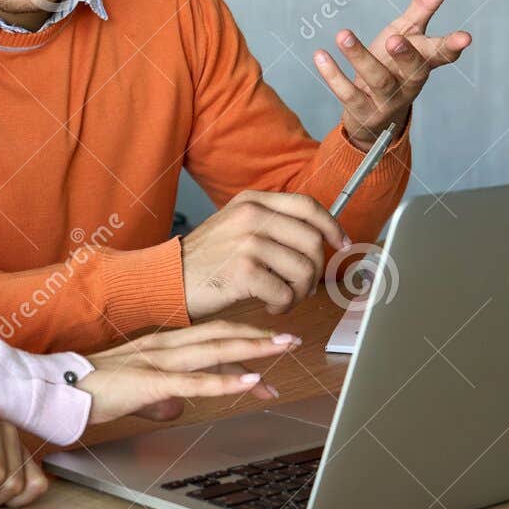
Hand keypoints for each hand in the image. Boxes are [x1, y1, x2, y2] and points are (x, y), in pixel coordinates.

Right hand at [76, 322, 302, 425]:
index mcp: (159, 346)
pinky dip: (226, 380)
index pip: (209, 339)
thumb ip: (158, 397)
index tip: (269, 354)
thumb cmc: (88, 390)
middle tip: (291, 340)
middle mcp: (162, 346)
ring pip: (214, 350)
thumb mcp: (133, 392)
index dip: (243, 343)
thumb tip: (177, 407)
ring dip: (252, 350)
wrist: (55, 390)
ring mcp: (157, 361)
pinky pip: (195, 381)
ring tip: (281, 349)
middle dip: (258, 337)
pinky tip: (250, 380)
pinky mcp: (149, 381)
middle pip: (219, 336)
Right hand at [180, 191, 346, 318]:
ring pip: (304, 270)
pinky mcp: (244, 272)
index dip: (332, 227)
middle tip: (300, 287)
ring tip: (282, 298)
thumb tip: (319, 237)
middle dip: (315, 272)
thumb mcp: (234, 225)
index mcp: (252, 201)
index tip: (342, 244)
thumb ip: (270, 222)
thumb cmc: (203, 260)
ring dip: (299, 293)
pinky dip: (283, 307)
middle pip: (313, 242)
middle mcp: (251, 216)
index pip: (308, 206)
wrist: (166, 279)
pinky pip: (286, 294)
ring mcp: (247, 242)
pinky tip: (268, 307)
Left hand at [312, 0, 471, 147]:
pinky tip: (320, 55)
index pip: (442, 54)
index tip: (465, 38)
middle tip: (395, 39)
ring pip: (378, 80)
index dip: (453, 46)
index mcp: (423, 62)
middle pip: (414, 71)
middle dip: (406, 55)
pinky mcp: (363, 110)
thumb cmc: (394, 65)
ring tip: (343, 34)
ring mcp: (387, 99)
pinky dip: (333, 75)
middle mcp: (409, 82)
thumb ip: (424, 6)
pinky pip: (348, 94)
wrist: (374, 113)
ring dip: (360, 57)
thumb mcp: (408, 33)